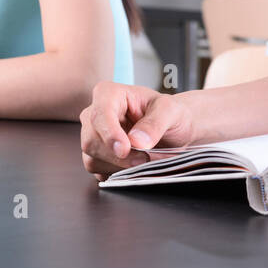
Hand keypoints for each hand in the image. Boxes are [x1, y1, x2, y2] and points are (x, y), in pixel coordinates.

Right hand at [80, 81, 197, 180]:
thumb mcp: (171, 112)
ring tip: (142, 159)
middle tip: (144, 158)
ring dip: (119, 166)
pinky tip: (133, 165)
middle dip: (118, 156)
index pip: (100, 114)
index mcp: (109, 93)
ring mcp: (93, 136)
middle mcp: (95, 114)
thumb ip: (155, 123)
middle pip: (91, 140)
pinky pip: (97, 170)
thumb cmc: (170, 114)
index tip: (124, 149)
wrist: (175, 130)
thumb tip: (137, 141)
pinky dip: (116, 173)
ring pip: (92, 158)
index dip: (110, 134)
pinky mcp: (96, 156)